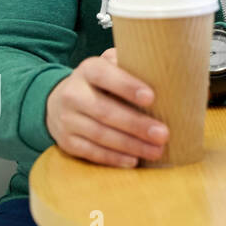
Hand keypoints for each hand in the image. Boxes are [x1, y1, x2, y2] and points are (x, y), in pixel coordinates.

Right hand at [44, 47, 168, 166]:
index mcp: (88, 70)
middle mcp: (73, 93)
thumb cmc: (103, 82)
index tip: (151, 98)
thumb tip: (164, 70)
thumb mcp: (112, 66)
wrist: (61, 101)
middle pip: (105, 111)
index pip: (105, 75)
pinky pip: (90, 152)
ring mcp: (67, 119)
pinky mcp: (66, 141)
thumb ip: (131, 64)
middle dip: (136, 124)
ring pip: (99, 134)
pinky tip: (133, 161)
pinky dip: (113, 158)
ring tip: (156, 151)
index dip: (127, 86)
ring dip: (130, 145)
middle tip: (163, 134)